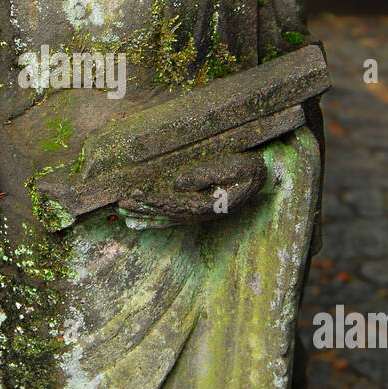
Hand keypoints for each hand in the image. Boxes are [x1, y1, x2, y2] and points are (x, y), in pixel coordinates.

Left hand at [118, 151, 265, 228]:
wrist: (266, 177)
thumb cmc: (249, 167)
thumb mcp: (233, 166)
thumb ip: (206, 175)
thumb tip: (178, 183)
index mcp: (211, 203)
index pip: (177, 204)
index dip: (154, 200)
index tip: (135, 193)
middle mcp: (204, 213)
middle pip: (168, 214)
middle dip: (143, 209)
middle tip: (121, 203)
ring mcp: (202, 215)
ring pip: (168, 218)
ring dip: (145, 216)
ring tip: (124, 212)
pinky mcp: (199, 211)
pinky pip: (174, 220)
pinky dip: (155, 221)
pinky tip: (139, 222)